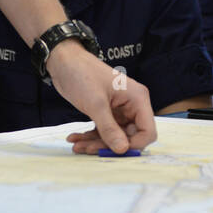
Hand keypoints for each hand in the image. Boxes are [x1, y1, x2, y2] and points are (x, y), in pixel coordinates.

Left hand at [52, 40, 156, 154]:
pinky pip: (103, 131)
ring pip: (114, 136)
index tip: (114, 150)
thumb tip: (122, 150)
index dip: (134, 145)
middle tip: (86, 149)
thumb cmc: (83, 74)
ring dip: (96, 143)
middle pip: (129, 137)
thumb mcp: (96, 103)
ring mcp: (119, 110)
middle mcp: (132, 105)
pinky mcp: (107, 113)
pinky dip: (90, 136)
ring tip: (76, 145)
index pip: (147, 131)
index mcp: (137, 99)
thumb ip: (109, 128)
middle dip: (108, 145)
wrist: (64, 62)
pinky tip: (75, 138)